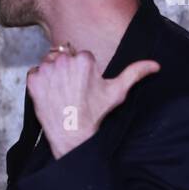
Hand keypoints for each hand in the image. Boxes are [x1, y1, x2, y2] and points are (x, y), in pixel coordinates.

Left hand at [26, 43, 158, 157]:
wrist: (72, 133)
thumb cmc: (95, 113)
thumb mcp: (117, 92)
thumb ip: (135, 73)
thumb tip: (155, 65)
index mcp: (84, 59)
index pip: (81, 56)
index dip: (83, 71)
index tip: (84, 85)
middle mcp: (64, 60)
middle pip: (64, 56)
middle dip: (68, 69)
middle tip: (73, 90)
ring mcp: (46, 70)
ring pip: (49, 63)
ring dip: (53, 74)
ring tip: (62, 92)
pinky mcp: (33, 80)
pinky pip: (35, 72)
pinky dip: (40, 81)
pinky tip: (50, 94)